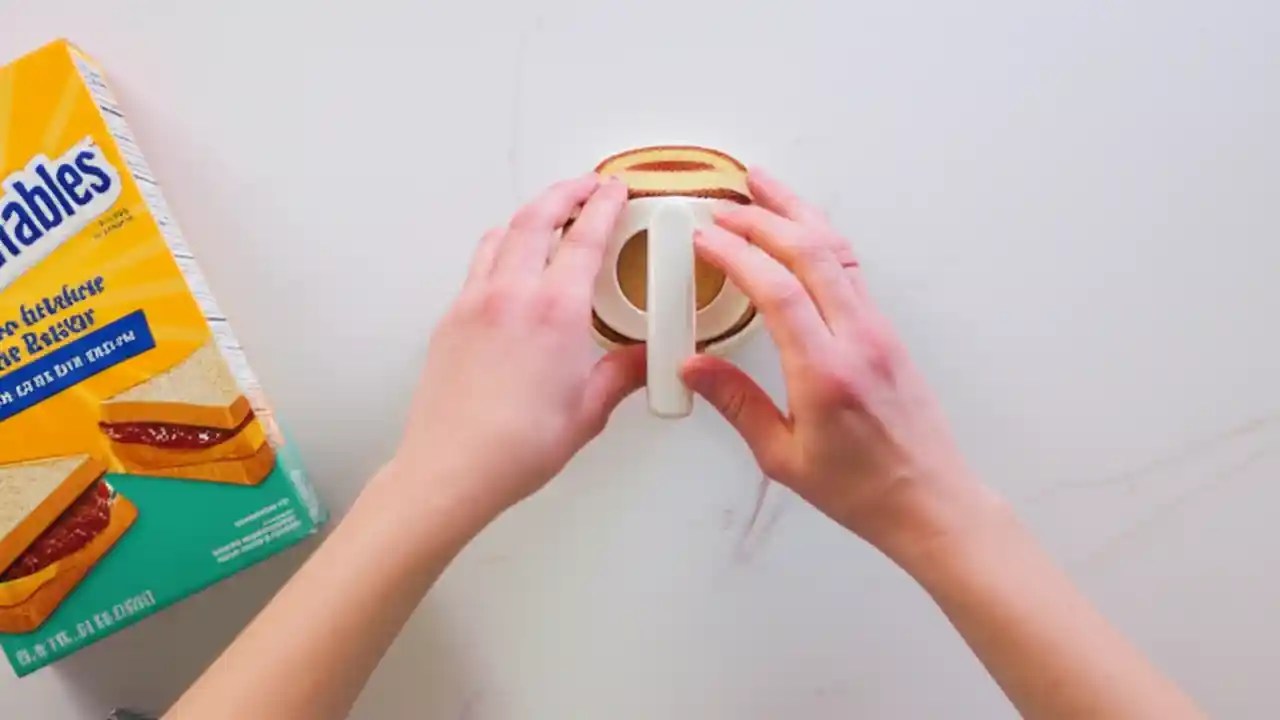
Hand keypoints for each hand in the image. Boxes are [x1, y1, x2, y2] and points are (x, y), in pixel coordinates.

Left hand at [394, 175, 643, 517]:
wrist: (452, 467)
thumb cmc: (518, 447)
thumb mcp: (589, 411)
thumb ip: (621, 374)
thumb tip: (645, 359)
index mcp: (556, 311)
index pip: (586, 237)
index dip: (604, 205)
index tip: (615, 189)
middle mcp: (512, 294)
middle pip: (537, 217)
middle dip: (565, 192)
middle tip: (587, 186)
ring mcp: (475, 301)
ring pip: (502, 233)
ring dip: (530, 215)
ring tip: (550, 216)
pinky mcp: (451, 318)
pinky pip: (479, 263)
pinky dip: (501, 246)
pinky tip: (512, 263)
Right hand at [684, 169, 1002, 559]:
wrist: (930, 500)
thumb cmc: (862, 489)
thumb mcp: (783, 457)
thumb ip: (736, 404)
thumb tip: (692, 365)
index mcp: (827, 373)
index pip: (779, 291)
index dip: (738, 256)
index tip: (704, 239)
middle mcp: (858, 340)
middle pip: (811, 253)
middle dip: (762, 219)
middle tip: (722, 204)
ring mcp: (877, 329)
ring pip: (837, 249)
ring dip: (796, 213)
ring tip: (762, 186)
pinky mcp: (886, 330)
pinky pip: (850, 267)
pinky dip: (818, 237)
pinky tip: (798, 229)